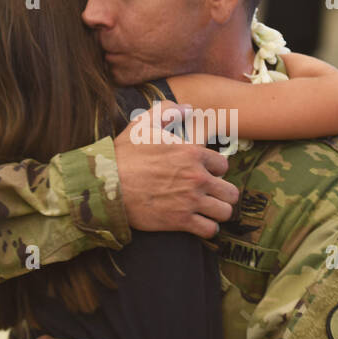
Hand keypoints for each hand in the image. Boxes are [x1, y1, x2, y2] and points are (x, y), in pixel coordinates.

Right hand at [114, 99, 238, 236]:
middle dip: (223, 194)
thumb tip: (186, 108)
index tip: (205, 176)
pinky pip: (209, 230)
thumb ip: (166, 111)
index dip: (216, 172)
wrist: (106, 185)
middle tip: (212, 197)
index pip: (224, 166)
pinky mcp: (181, 221)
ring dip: (218, 213)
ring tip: (208, 212)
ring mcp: (190, 201)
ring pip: (225, 212)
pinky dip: (207, 229)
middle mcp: (197, 177)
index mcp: (192, 153)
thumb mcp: (143, 125)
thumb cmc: (124, 155)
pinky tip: (199, 224)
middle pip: (230, 192)